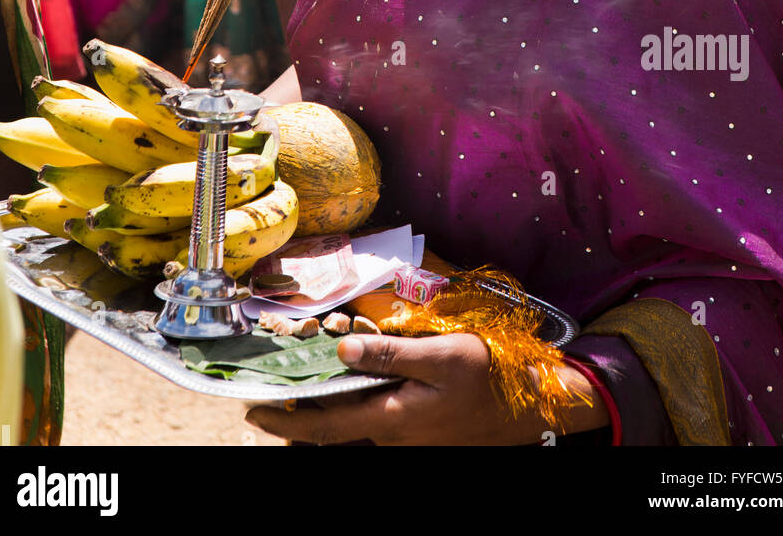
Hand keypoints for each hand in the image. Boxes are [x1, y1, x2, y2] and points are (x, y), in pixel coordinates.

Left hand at [245, 331, 602, 446]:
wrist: (530, 404)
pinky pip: (374, 420)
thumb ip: (390, 353)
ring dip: (325, 410)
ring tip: (300, 390)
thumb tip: (341, 345)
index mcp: (391, 418)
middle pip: (333, 429)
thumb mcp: (441, 356)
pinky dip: (353, 406)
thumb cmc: (488, 375)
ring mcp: (406, 436)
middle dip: (297, 418)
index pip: (325, 427)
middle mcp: (392, 435)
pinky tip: (350, 384)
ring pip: (353, 424)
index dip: (286, 422)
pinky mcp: (418, 429)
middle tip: (266, 401)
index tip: (253, 413)